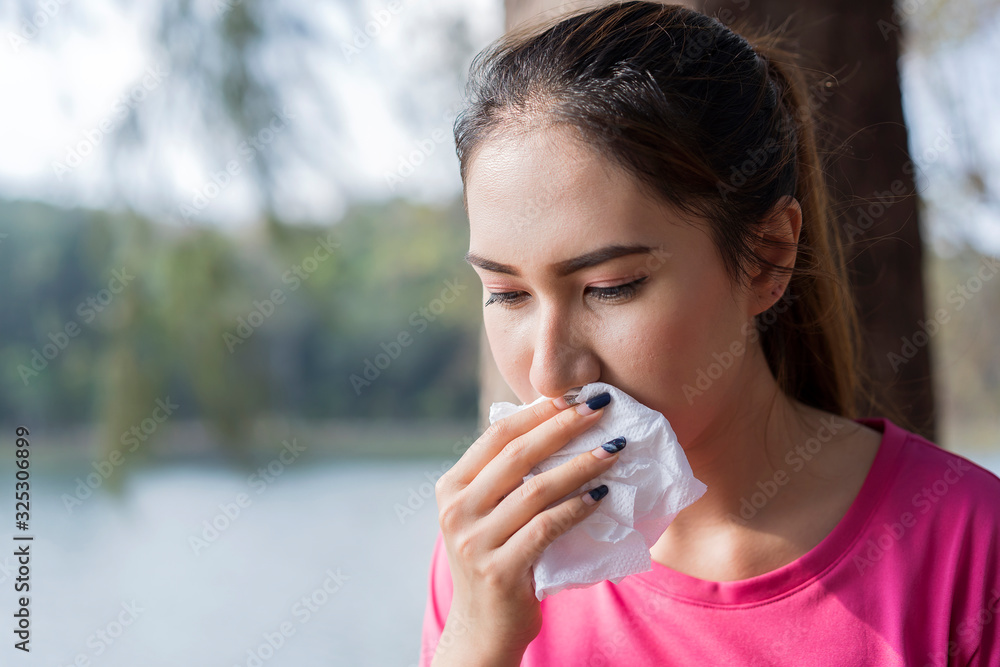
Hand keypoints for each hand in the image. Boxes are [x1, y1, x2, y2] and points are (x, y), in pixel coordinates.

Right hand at [433, 392, 622, 655]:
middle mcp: (456, 510)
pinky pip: (547, 528)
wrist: (483, 628)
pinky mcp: (499, 570)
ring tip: (614, 448)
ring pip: (536, 490)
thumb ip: (505, 478)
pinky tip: (602, 497)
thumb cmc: (497, 560)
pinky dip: (577, 509)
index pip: (497, 436)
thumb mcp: (487, 515)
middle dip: (564, 426)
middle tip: (602, 406)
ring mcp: (474, 542)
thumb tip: (554, 424)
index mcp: (451, 487)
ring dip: (581, 465)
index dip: (537, 412)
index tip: (575, 394)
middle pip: (517, 455)